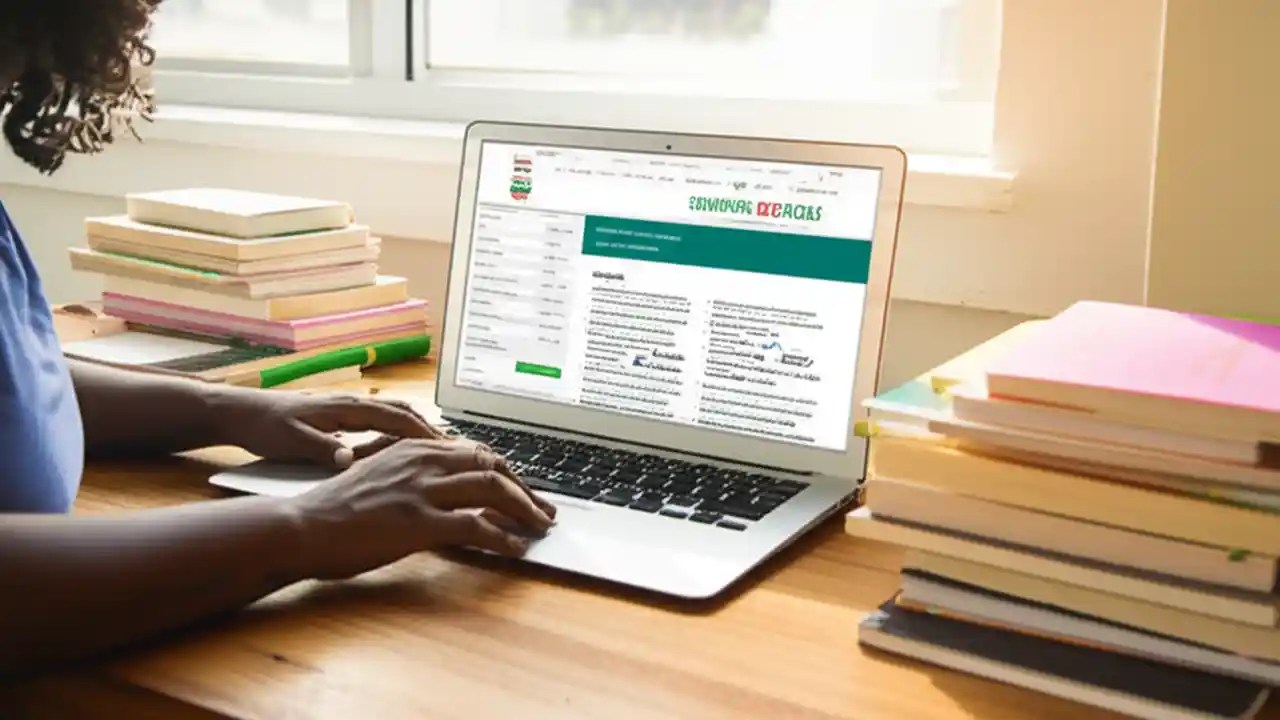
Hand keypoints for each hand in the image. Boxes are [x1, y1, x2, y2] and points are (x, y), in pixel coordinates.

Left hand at [211, 388, 443, 468]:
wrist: (240, 412)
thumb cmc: (265, 427)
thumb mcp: (291, 442)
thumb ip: (322, 450)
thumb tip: (351, 458)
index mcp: (346, 408)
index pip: (397, 418)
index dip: (426, 434)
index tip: (451, 450)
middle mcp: (353, 404)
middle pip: (404, 412)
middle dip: (432, 429)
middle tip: (459, 449)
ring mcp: (348, 408)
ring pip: (394, 414)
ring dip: (419, 429)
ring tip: (441, 448)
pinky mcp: (341, 416)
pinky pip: (381, 421)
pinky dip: (400, 431)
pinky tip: (404, 447)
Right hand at [290, 438, 557, 579]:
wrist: (301, 526)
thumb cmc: (336, 508)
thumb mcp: (379, 475)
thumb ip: (413, 475)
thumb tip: (445, 488)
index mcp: (414, 446)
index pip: (475, 452)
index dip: (505, 471)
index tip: (523, 489)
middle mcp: (422, 460)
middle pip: (491, 466)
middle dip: (524, 489)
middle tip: (544, 510)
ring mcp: (421, 489)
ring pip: (491, 489)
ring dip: (523, 509)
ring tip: (540, 527)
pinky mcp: (417, 520)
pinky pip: (474, 525)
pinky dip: (501, 537)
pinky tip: (514, 548)